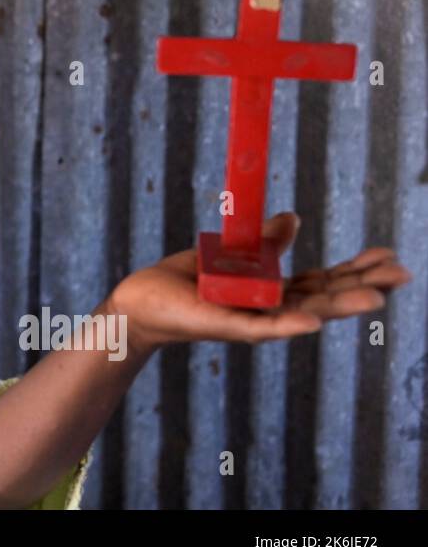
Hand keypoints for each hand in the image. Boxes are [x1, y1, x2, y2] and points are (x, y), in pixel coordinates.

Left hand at [108, 212, 411, 355]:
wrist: (144, 300)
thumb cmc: (187, 281)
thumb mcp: (234, 254)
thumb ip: (266, 243)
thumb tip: (294, 219)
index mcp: (274, 292)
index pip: (323, 282)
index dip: (354, 270)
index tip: (387, 254)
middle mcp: (271, 310)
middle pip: (324, 299)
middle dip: (363, 286)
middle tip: (402, 273)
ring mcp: (252, 321)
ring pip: (302, 315)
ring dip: (338, 307)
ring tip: (376, 298)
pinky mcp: (226, 326)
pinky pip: (260, 327)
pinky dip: (286, 325)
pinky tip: (312, 322)